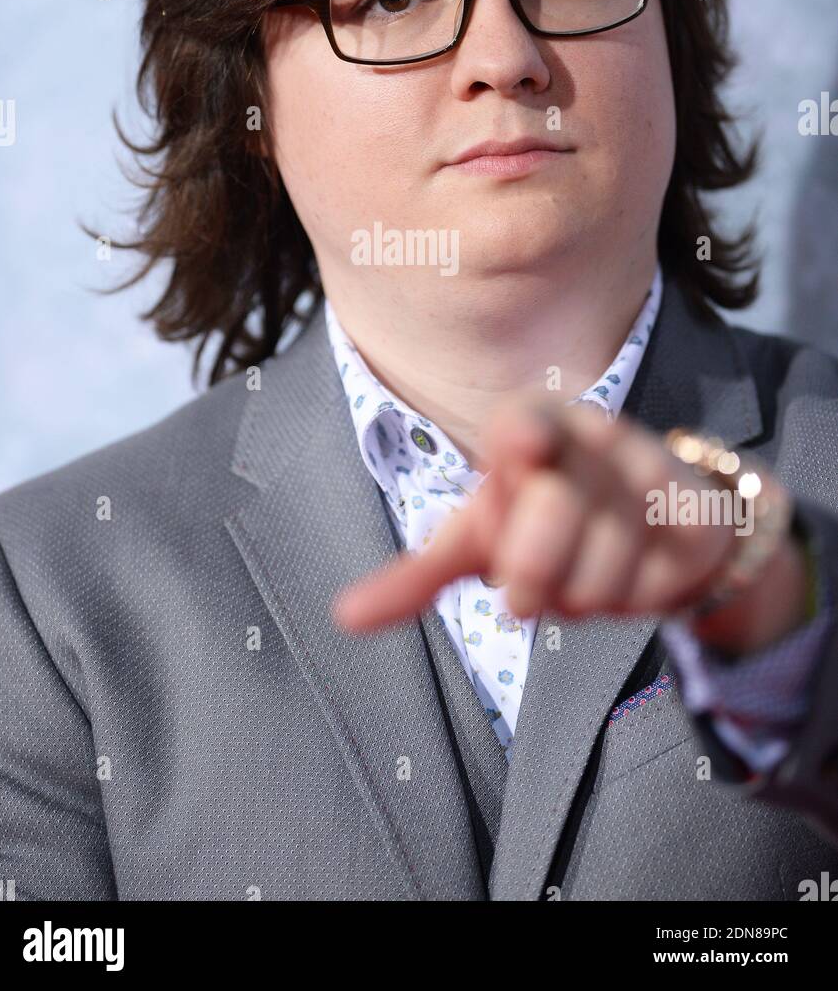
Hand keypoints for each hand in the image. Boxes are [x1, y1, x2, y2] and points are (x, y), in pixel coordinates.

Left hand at [332, 390, 804, 652]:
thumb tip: (343, 617)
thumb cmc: (544, 521)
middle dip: (533, 572)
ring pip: (605, 566)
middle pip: (555, 516)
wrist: (654, 524)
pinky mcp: (697, 506)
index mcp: (526, 431)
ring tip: (585, 573)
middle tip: (525, 596)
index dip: (524, 435)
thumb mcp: (479, 541)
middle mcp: (587, 438)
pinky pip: (660, 578)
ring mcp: (647, 468)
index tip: (526, 446)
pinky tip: (636, 572)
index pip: (523, 422)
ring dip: (585, 595)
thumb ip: (417, 576)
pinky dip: (639, 597)